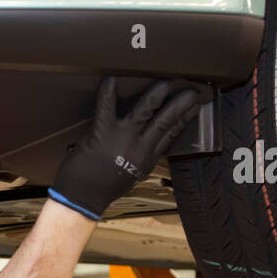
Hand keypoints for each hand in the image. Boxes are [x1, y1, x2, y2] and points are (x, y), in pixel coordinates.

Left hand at [49, 77, 201, 220]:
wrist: (82, 199)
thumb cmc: (103, 188)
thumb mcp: (133, 175)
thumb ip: (144, 157)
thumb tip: (154, 143)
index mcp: (147, 158)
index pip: (172, 132)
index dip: (185, 117)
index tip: (194, 105)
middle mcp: (139, 147)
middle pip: (166, 119)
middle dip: (181, 101)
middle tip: (190, 89)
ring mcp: (121, 137)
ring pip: (145, 108)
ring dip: (157, 92)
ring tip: (166, 82)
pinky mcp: (101, 132)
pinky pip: (107, 106)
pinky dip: (109, 91)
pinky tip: (112, 78)